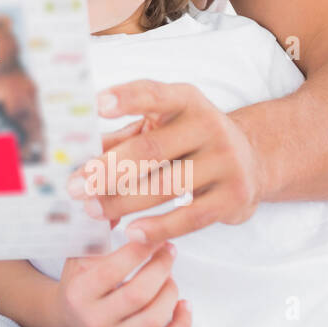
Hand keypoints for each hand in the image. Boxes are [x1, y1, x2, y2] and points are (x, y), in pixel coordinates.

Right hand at [48, 240, 191, 326]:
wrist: (67, 324)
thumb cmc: (78, 284)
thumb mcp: (78, 255)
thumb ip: (97, 230)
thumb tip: (116, 196)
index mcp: (79, 291)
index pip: (115, 268)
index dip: (140, 249)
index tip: (153, 234)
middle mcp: (94, 320)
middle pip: (139, 294)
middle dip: (161, 268)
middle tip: (169, 250)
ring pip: (153, 320)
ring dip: (170, 292)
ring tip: (170, 276)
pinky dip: (180, 325)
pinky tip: (183, 305)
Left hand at [70, 81, 263, 243]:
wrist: (252, 160)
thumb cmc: (188, 141)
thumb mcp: (161, 127)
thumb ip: (122, 138)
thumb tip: (75, 156)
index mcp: (187, 100)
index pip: (155, 95)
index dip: (126, 99)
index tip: (96, 105)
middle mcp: (209, 125)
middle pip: (151, 149)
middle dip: (107, 169)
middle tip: (76, 185)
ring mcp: (226, 161)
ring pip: (166, 186)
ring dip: (123, 201)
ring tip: (92, 209)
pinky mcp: (234, 196)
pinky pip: (190, 217)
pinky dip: (158, 227)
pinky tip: (132, 231)